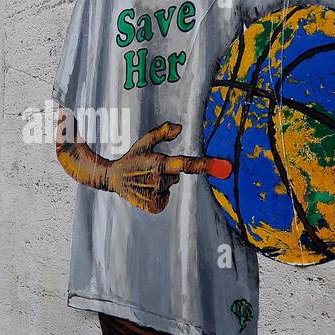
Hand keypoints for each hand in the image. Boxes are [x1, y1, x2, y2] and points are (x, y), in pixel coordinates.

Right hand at [102, 122, 230, 213]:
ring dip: (161, 184)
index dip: (204, 165)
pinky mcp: (153, 206)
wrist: (112, 179)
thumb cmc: (131, 158)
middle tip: (149, 170)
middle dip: (166, 173)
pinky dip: (157, 196)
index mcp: (159, 164)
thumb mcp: (143, 143)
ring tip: (144, 180)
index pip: (185, 164)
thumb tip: (180, 128)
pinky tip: (144, 189)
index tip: (222, 167)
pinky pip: (164, 200)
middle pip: (176, 177)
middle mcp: (159, 180)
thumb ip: (161, 133)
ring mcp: (155, 195)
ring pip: (169, 187)